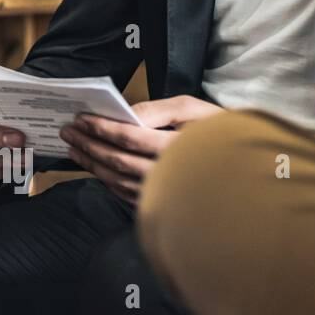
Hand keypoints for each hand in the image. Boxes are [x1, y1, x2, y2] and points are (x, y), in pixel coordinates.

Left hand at [58, 94, 222, 203]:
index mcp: (181, 149)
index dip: (102, 128)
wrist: (246, 169)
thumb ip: (159, 109)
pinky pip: (127, 194)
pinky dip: (106, 180)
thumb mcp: (194, 110)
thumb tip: (126, 114)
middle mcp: (172, 176)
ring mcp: (167, 195)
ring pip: (118, 181)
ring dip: (92, 163)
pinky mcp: (164, 205)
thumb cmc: (219, 132)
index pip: (131, 138)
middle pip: (118, 161)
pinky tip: (95, 167)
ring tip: (74, 148)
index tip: (80, 119)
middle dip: (88, 144)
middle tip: (67, 131)